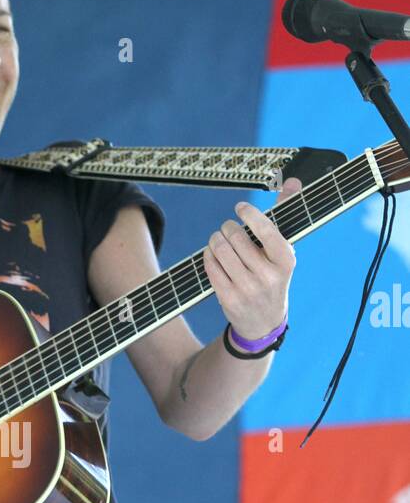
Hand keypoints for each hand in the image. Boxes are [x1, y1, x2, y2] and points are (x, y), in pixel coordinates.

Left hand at [203, 177, 300, 341]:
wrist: (264, 321)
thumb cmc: (274, 276)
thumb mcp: (283, 251)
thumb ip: (285, 215)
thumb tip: (293, 181)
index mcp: (286, 260)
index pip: (266, 229)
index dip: (249, 214)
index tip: (241, 208)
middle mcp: (268, 275)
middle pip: (236, 237)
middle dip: (227, 228)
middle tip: (227, 228)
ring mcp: (247, 288)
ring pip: (220, 249)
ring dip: (215, 239)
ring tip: (218, 239)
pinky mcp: (228, 298)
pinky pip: (211, 266)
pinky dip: (208, 255)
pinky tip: (213, 254)